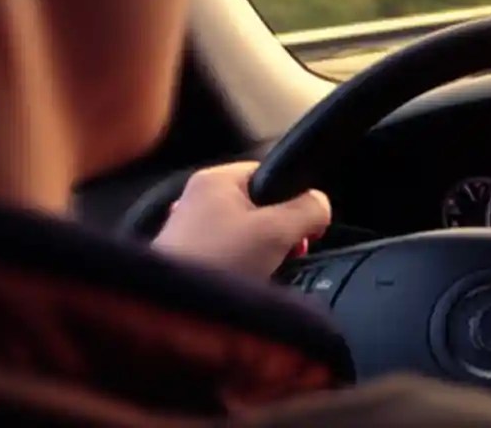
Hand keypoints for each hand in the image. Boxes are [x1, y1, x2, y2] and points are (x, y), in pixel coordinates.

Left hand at [153, 162, 330, 279]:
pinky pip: (227, 259)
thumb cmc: (216, 263)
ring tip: (262, 276)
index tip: (304, 231)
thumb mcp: (278, 230)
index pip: (271, 174)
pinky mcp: (185, 263)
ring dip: (262, 256)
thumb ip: (310, 209)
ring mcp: (188, 232)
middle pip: (260, 208)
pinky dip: (241, 272)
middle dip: (280, 234)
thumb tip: (321, 206)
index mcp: (215, 178)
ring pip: (245, 237)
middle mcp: (196, 200)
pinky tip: (243, 288)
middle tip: (285, 256)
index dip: (296, 199)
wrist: (170, 315)